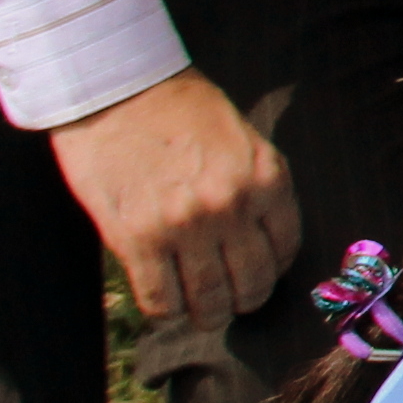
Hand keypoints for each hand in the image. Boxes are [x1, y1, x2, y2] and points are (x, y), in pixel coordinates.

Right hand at [50, 68, 298, 326]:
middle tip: (232, 302)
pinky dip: (166, 310)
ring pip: (209, 301)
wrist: (115, 87)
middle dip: (244, 300)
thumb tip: (258, 238)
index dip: (273, 269)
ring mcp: (185, 227)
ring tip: (201, 311)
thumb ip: (254, 186)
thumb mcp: (241, 139)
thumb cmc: (178, 107)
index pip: (286, 248)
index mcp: (266, 178)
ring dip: (207, 314)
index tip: (260, 273)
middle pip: (252, 283)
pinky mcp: (137, 240)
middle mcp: (232, 207)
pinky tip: (166, 302)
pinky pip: (161, 299)